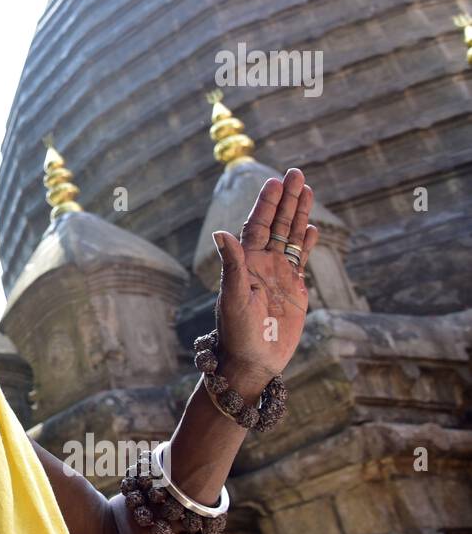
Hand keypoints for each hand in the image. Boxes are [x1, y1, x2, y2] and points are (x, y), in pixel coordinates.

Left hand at [211, 168, 318, 399]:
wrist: (252, 360)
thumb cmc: (237, 332)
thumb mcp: (234, 298)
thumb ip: (232, 266)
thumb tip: (221, 233)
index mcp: (245, 262)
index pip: (257, 225)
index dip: (266, 204)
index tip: (275, 182)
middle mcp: (262, 264)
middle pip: (276, 224)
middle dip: (286, 200)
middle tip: (296, 173)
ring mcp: (279, 274)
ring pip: (291, 237)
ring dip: (299, 214)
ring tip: (306, 189)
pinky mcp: (294, 288)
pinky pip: (301, 259)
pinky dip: (306, 243)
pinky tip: (311, 227)